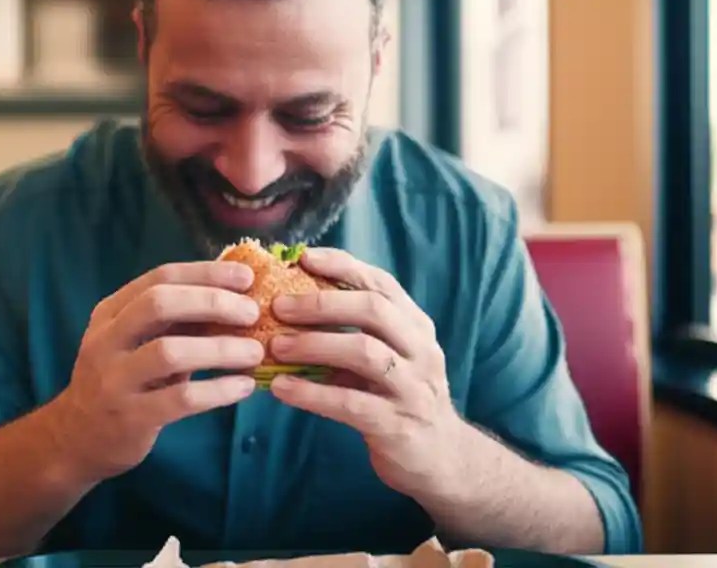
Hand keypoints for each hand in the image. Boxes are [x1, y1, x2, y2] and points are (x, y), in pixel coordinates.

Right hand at [52, 261, 264, 482]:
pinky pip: (181, 399)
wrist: (77, 439)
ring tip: (255, 352)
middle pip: (159, 305)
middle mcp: (107, 340)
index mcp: (111, 313)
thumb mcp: (137, 343)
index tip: (245, 278)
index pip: (159, 278)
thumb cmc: (122, 381)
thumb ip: (174, 320)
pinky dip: (218, 390)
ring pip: (170, 352)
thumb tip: (236, 296)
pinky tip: (244, 387)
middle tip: (252, 313)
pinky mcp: (130, 418)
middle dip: (212, 303)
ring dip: (220, 349)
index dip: (205, 274)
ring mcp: (114, 380)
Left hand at [266, 247, 468, 500]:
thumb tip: (289, 303)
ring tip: (274, 345)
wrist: (442, 459)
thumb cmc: (398, 398)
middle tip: (278, 305)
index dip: (342, 267)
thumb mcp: (385, 358)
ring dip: (314, 344)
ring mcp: (412, 388)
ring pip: (364, 353)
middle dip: (321, 303)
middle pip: (373, 310)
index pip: (381, 283)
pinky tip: (281, 388)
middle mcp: (420, 350)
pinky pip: (351, 403)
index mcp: (415, 326)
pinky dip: (312, 393)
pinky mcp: (398, 425)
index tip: (303, 258)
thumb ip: (351, 332)